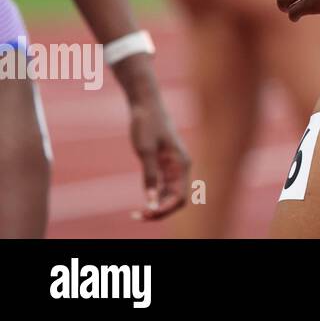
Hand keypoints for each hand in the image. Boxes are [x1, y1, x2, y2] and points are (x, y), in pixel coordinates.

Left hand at [127, 93, 190, 220]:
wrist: (146, 105)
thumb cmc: (147, 124)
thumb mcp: (145, 151)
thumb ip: (150, 177)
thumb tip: (151, 202)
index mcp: (181, 164)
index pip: (179, 197)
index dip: (165, 210)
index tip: (145, 214)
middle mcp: (181, 167)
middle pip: (177, 199)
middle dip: (161, 211)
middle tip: (137, 216)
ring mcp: (174, 166)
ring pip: (171, 195)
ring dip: (158, 206)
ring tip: (137, 213)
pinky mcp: (165, 164)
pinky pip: (165, 187)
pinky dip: (156, 197)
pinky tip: (143, 202)